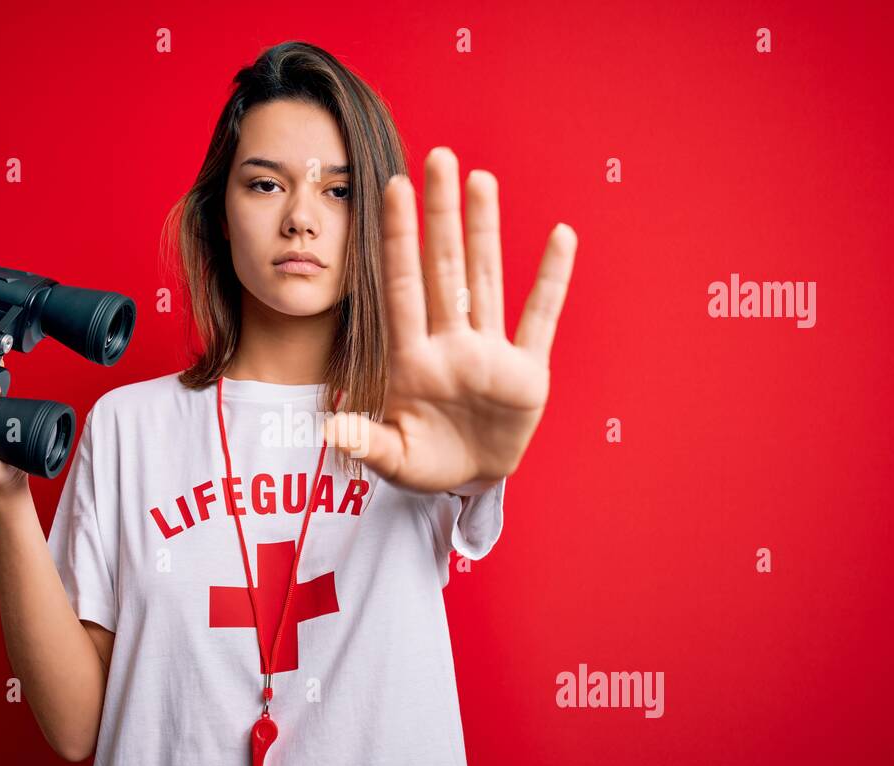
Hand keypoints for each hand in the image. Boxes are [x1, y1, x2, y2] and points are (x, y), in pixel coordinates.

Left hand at [323, 146, 576, 493]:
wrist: (467, 481)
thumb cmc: (423, 463)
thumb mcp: (393, 459)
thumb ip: (366, 442)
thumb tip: (333, 429)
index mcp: (411, 361)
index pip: (401, 287)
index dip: (398, 240)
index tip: (392, 188)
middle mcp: (449, 345)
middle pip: (443, 268)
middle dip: (440, 215)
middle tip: (438, 157)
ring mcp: (488, 355)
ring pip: (486, 280)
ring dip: (486, 231)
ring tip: (481, 179)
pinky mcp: (525, 373)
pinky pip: (539, 319)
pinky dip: (550, 280)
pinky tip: (560, 237)